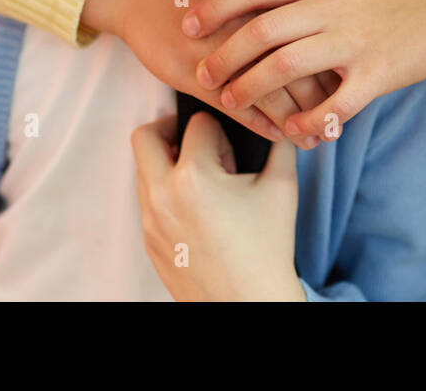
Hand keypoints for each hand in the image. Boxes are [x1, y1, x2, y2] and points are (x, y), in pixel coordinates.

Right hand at [84, 0, 326, 147]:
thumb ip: (274, 3)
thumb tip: (310, 13)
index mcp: (266, 2)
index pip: (314, 40)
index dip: (334, 69)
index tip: (350, 91)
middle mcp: (249, 26)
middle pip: (301, 70)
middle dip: (322, 104)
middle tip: (337, 127)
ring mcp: (223, 52)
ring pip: (272, 93)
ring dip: (297, 121)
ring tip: (314, 141)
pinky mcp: (196, 74)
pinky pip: (237, 105)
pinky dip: (261, 122)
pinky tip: (279, 135)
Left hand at [132, 113, 305, 301]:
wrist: (249, 302)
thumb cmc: (267, 248)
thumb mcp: (282, 186)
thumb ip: (279, 144)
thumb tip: (275, 123)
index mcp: (194, 177)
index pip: (197, 124)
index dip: (219, 128)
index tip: (231, 149)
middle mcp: (162, 196)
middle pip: (146, 136)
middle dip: (172, 130)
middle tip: (198, 142)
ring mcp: (151, 221)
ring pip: (143, 169)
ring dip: (168, 162)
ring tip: (205, 180)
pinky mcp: (149, 240)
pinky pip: (147, 199)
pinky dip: (166, 191)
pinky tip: (198, 206)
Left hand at [183, 0, 425, 137]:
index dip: (216, 7)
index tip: (188, 23)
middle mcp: (330, 5)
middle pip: (259, 31)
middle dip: (223, 56)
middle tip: (202, 75)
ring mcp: (352, 39)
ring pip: (284, 67)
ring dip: (251, 88)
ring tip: (231, 103)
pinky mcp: (377, 72)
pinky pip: (333, 105)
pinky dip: (307, 121)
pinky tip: (292, 132)